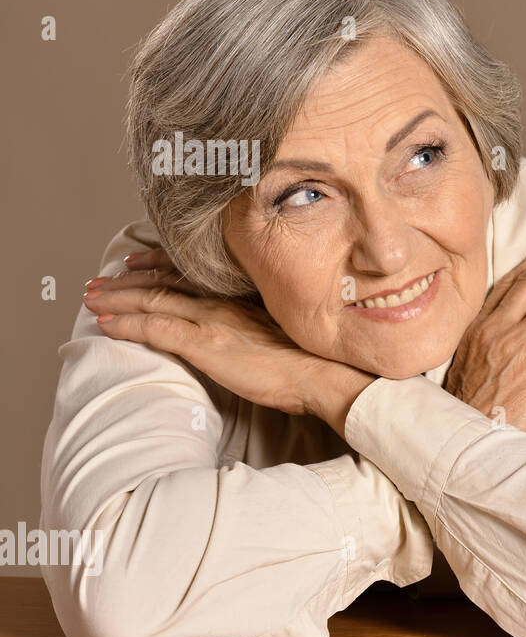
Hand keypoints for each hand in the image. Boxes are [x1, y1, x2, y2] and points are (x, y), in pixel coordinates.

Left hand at [83, 248, 373, 435]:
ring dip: (116, 299)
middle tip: (98, 281)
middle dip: (126, 281)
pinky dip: (127, 324)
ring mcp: (212, 320)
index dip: (157, 264)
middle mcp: (222, 302)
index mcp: (240, 297)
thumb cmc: (312, 362)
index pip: (190, 273)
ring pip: (152, 301)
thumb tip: (247, 332)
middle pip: (164, 283)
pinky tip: (105, 325)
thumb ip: (258, 325)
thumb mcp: (283, 332)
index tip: (135, 260)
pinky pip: (156, 329)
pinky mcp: (206, 344)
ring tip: (91, 299)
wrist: (323, 375)